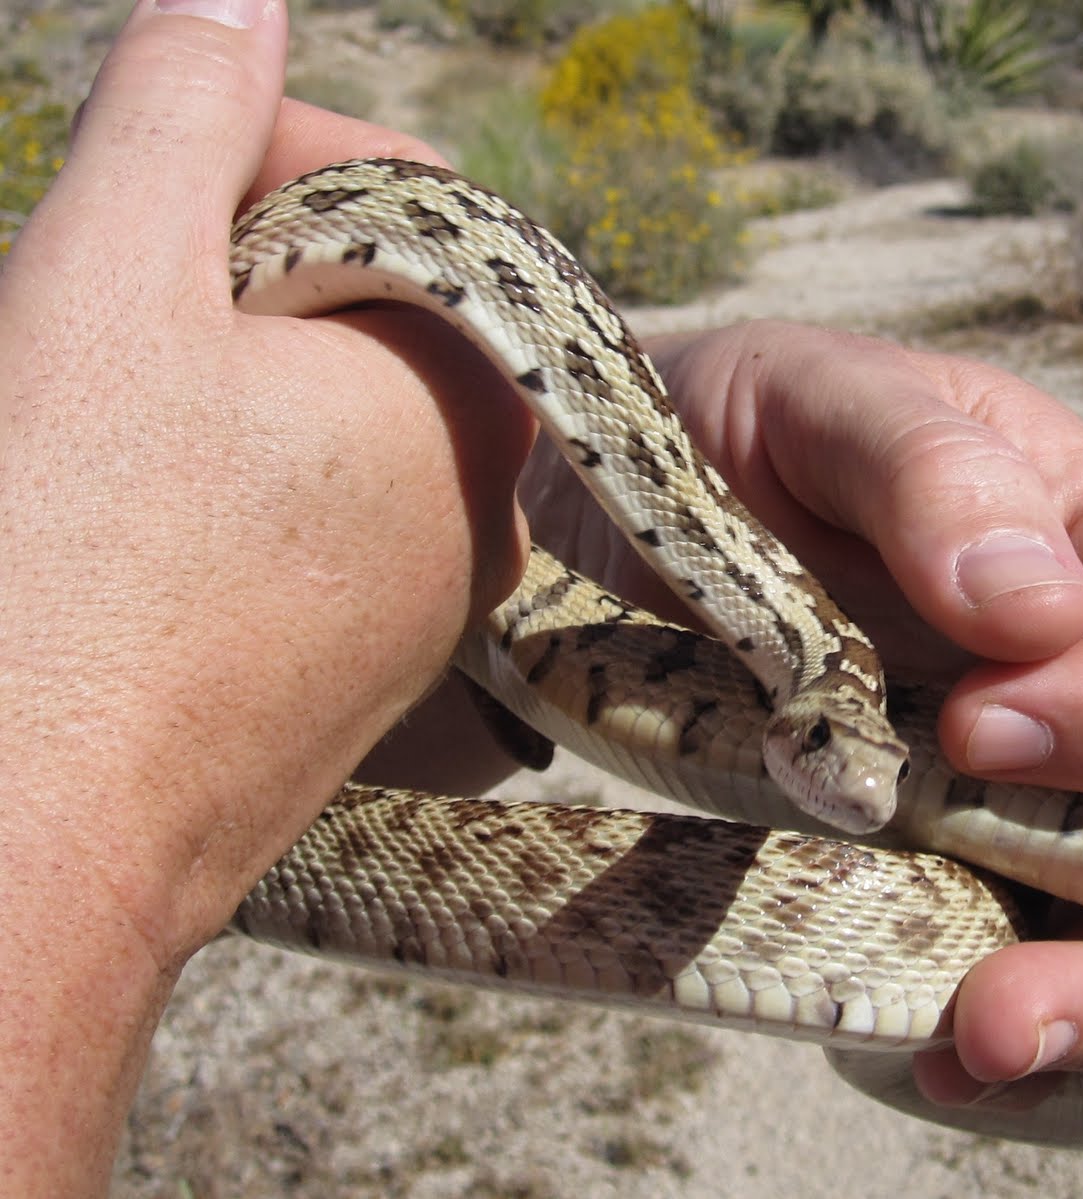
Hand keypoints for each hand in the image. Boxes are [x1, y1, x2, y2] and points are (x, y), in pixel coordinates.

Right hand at [0, 2, 527, 1190]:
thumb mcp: (110, 282)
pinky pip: (316, 526)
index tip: (157, 165)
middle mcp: (487, 498)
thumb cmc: (69, 557)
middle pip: (369, 310)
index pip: (412, 197)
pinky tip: (132, 510)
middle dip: (229, 268)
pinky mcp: (367, 674)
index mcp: (473, 388)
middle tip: (97, 293)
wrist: (36, 838)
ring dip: (216, 375)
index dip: (274, 146)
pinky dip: (228, 481)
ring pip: (333, 421)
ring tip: (93, 408)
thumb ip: (183, 117)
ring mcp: (434, 598)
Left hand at [523, 322, 1082, 1126]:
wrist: (602, 518)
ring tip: (1001, 1042)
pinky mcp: (935, 878)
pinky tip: (939, 1056)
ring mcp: (1028, 805)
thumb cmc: (735, 427)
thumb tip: (1039, 610)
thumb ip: (933, 469)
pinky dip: (995, 1038)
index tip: (980, 727)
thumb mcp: (819, 395)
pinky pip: (1010, 973)